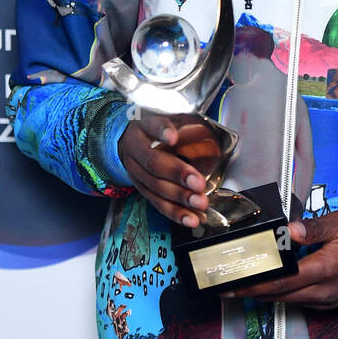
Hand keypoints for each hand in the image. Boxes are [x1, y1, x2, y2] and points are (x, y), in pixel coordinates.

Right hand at [117, 111, 215, 229]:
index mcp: (143, 127)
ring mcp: (135, 172)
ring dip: (180, 198)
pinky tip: (192, 219)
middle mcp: (135, 150)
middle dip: (178, 174)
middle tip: (199, 183)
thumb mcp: (167, 119)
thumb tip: (210, 136)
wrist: (128, 143)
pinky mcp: (141, 189)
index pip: (152, 126)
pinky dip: (176, 213)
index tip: (172, 137)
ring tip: (200, 203)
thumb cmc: (155, 130)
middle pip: (154, 163)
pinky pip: (157, 203)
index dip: (162, 131)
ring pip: (156, 187)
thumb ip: (183, 124)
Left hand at [226, 210, 337, 306]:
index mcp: (325, 269)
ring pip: (288, 300)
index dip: (251, 284)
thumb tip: (287, 231)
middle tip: (224, 286)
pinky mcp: (333, 301)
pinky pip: (301, 301)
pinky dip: (282, 295)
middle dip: (249, 292)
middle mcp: (324, 291)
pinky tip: (272, 285)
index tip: (229, 282)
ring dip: (263, 295)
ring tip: (240, 286)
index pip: (279, 281)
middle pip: (278, 296)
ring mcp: (329, 299)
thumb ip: (315, 228)